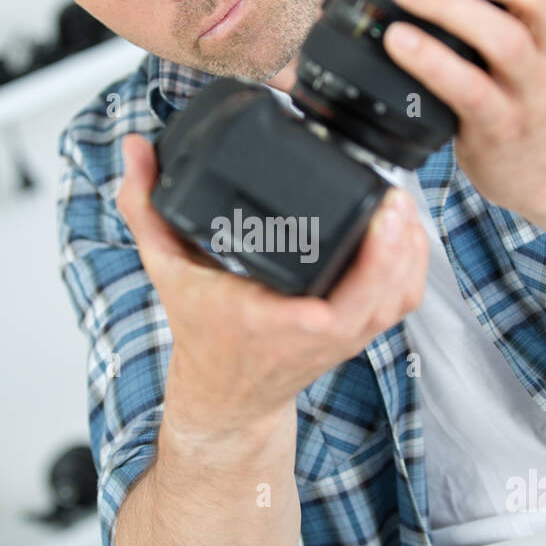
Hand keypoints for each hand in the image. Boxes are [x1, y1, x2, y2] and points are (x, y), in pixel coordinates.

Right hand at [115, 134, 428, 434]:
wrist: (225, 397)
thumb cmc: (202, 333)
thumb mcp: (164, 269)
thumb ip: (146, 207)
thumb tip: (134, 149)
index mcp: (272, 321)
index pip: (331, 304)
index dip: (367, 265)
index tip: (378, 216)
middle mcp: (316, 333)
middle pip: (379, 297)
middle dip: (396, 245)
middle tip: (393, 195)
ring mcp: (343, 337)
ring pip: (397, 299)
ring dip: (410, 252)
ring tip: (403, 203)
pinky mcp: (358, 333)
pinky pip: (399, 304)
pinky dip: (411, 268)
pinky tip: (409, 230)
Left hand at [382, 0, 545, 218]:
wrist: (545, 169)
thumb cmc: (520, 94)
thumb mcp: (528, 40)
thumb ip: (496, 0)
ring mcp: (532, 91)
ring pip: (504, 38)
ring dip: (449, 6)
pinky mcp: (503, 126)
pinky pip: (471, 90)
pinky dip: (432, 62)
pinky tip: (400, 41)